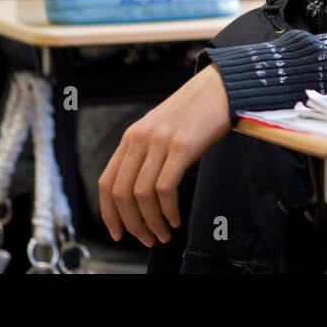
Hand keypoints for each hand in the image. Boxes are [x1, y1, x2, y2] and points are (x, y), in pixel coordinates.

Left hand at [98, 65, 232, 246]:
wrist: (220, 87)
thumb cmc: (194, 111)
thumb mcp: (160, 129)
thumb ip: (146, 154)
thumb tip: (140, 194)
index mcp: (131, 137)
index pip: (106, 181)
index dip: (109, 213)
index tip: (118, 233)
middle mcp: (140, 138)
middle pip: (121, 193)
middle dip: (132, 224)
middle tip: (147, 239)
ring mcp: (160, 141)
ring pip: (142, 195)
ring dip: (151, 222)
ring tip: (163, 233)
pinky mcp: (182, 146)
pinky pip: (165, 188)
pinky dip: (168, 210)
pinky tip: (175, 218)